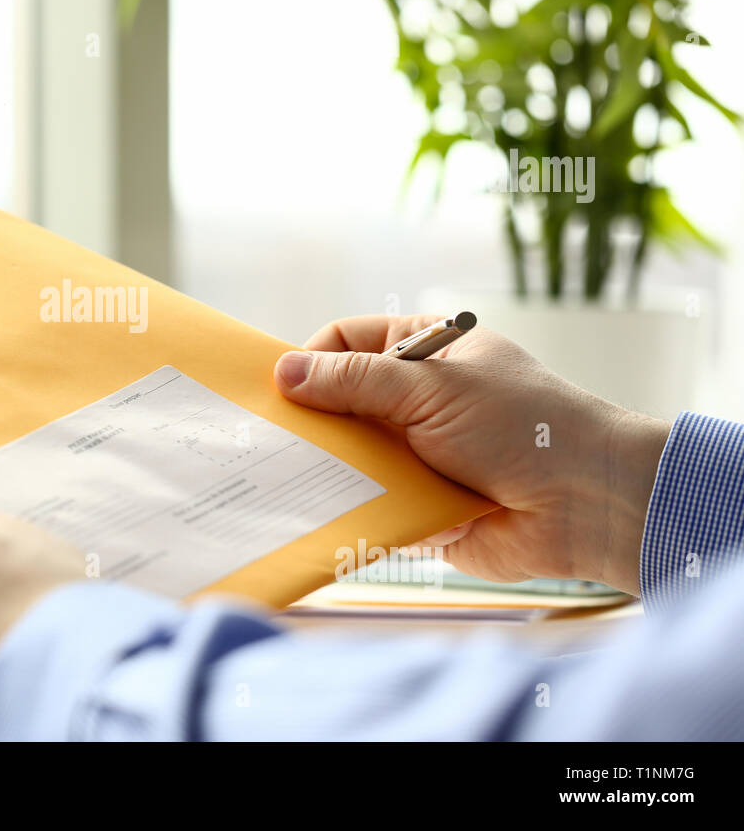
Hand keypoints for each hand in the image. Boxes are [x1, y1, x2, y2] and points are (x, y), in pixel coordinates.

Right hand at [274, 314, 669, 593]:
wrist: (588, 504)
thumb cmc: (523, 426)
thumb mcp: (432, 388)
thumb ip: (355, 381)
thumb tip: (283, 373)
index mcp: (423, 353)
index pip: (345, 343)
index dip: (309, 362)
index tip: (277, 390)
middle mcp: (415, 401)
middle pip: (340, 403)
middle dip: (313, 422)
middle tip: (270, 439)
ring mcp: (416, 454)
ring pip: (350, 458)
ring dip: (335, 469)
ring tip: (292, 478)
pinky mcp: (419, 506)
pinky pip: (371, 505)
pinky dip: (361, 509)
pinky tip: (331, 513)